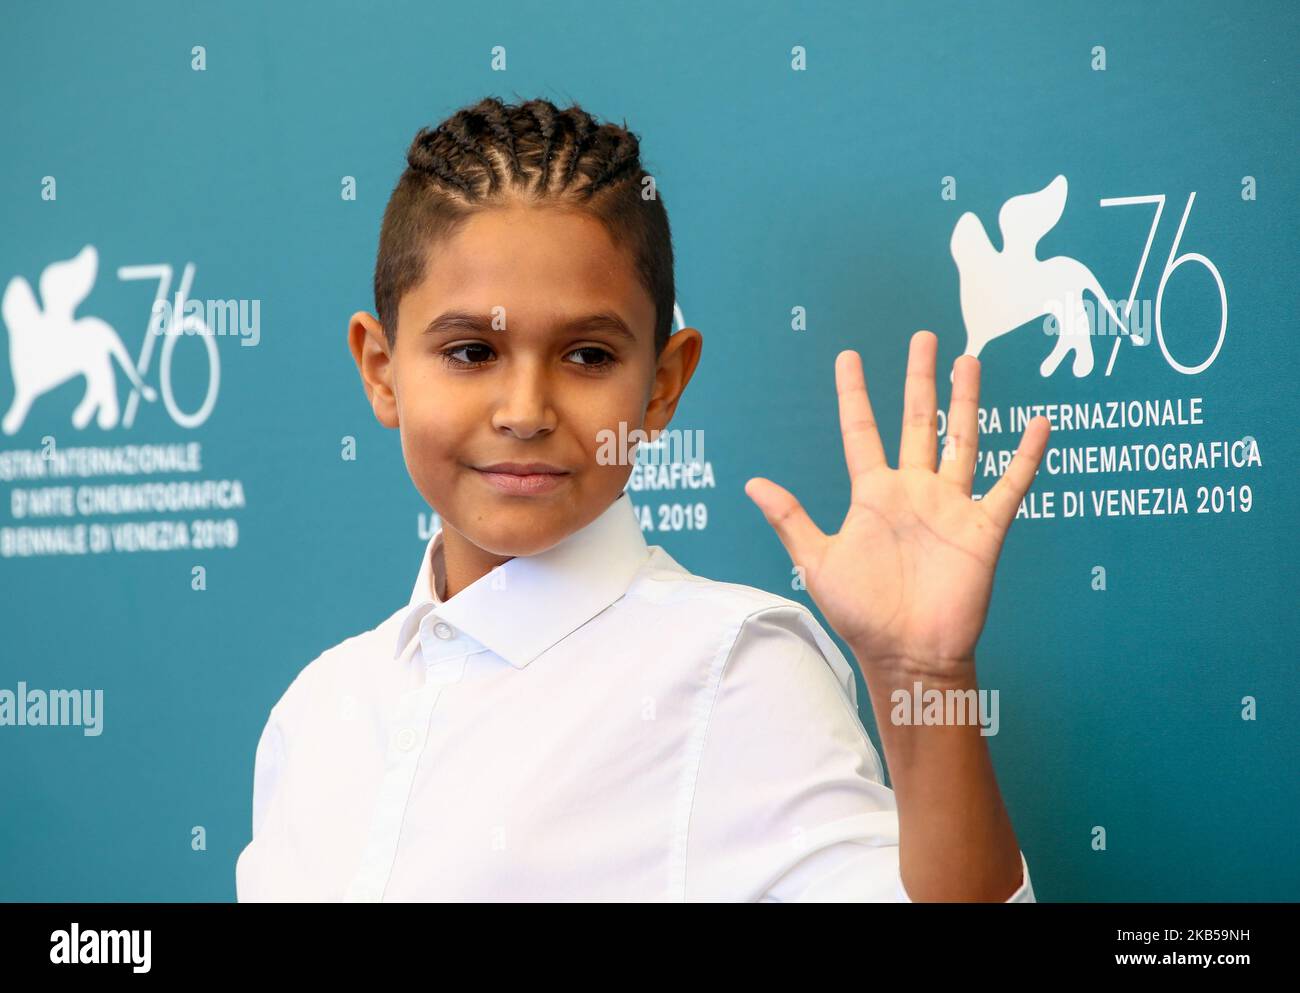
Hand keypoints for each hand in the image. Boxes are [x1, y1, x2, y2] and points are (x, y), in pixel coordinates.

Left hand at [745, 330, 1049, 681]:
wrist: (907, 655)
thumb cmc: (861, 614)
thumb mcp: (817, 561)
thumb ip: (791, 519)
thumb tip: (752, 483)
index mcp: (873, 495)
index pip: (862, 431)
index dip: (854, 393)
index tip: (848, 356)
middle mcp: (913, 492)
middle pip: (917, 422)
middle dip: (920, 380)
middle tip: (924, 337)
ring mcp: (951, 507)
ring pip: (961, 440)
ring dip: (966, 401)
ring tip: (970, 360)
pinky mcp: (983, 529)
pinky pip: (1009, 485)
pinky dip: (1025, 456)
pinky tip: (1039, 424)